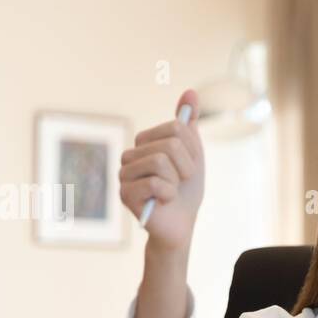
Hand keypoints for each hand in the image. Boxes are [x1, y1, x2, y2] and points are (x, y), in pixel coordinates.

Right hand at [119, 88, 204, 252]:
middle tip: (179, 183)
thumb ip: (189, 123)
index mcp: (145, 142)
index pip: (177, 128)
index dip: (192, 151)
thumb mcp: (194, 154)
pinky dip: (168, 195)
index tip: (189, 167)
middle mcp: (130, 154)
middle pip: (171, 144)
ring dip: (177, 182)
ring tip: (170, 192)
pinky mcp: (125, 194)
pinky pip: (156, 183)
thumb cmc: (186, 191)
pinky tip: (162, 202)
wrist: (181, 225)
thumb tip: (190, 92)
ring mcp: (124, 174)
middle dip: (186, 167)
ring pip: (161, 162)